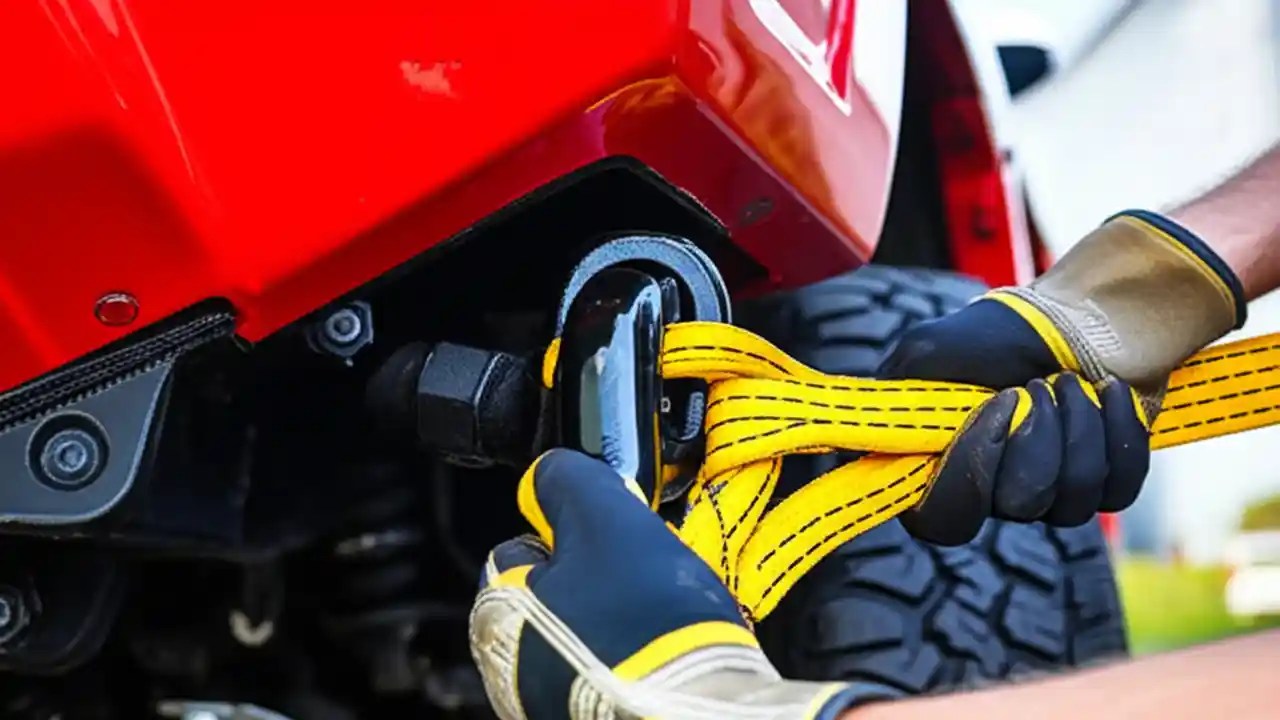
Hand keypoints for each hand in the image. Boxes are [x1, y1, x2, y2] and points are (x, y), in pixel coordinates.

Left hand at [469, 449, 902, 719]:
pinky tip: (672, 652)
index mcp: (496, 613)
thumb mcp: (603, 516)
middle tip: (648, 573)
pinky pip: (617, 669)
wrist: (695, 715)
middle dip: (603, 576)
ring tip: (666, 615)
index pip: (522, 545)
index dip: (573, 526)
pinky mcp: (596, 715)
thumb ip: (567, 481)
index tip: (615, 529)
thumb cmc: (646, 623)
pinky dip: (641, 657)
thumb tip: (550, 472)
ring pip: (592, 630)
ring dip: (625, 617)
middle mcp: (511, 669)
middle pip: (561, 591)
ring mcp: (550, 701)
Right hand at [879, 210, 1245, 544]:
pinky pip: (1118, 489)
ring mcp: (1044, 499)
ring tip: (1067, 380)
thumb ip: (895, 397)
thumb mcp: (924, 353)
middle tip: (1034, 386)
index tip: (993, 407)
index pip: (941, 521)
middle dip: (1037, 437)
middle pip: (1019, 507)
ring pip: (1072, 501)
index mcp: (935, 475)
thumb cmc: (988, 336)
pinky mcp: (1098, 488)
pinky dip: (1118, 431)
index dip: (970, 475)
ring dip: (1077, 426)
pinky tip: (1107, 390)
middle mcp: (988, 498)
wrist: (1063, 319)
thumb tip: (870, 440)